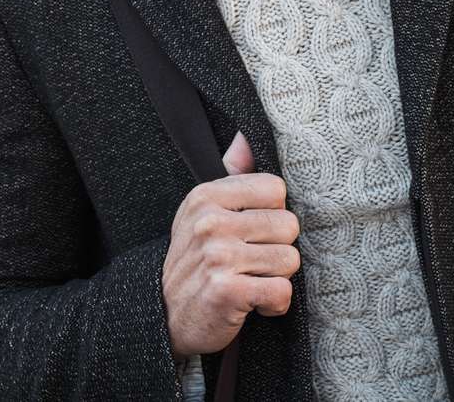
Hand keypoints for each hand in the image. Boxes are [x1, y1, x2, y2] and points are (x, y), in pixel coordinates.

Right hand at [162, 132, 300, 359]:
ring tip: (250, 281)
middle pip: (288, 225)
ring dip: (276, 278)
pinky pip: (282, 292)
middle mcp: (210, 222)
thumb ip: (231, 174)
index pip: (276, 189)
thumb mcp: (203, 212)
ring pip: (290, 259)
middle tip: (250, 263)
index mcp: (206, 197)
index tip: (251, 233)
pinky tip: (253, 304)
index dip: (272, 214)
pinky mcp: (226, 291)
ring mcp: (217, 256)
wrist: (163, 317)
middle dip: (278, 249)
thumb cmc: (195, 261)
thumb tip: (244, 136)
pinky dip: (275, 305)